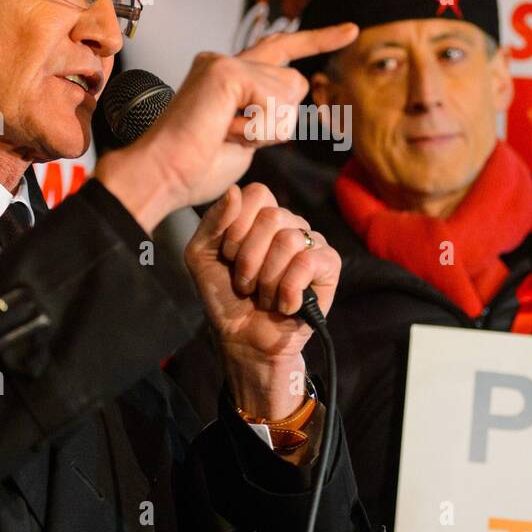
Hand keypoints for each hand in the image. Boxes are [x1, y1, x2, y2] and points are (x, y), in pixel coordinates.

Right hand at [95, 24, 357, 230]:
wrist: (163, 175)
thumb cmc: (196, 168)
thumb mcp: (246, 140)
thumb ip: (268, 115)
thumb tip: (295, 88)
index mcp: (229, 77)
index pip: (281, 49)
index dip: (318, 40)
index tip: (352, 30)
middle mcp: (226, 62)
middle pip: (295, 84)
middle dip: (279, 122)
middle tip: (233, 137)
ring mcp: (226, 63)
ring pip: (288, 97)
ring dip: (266, 131)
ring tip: (226, 135)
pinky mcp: (226, 72)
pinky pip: (273, 105)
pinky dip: (256, 130)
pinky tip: (225, 131)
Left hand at [184, 182, 339, 419]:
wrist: (243, 340)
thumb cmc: (224, 297)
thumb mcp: (201, 256)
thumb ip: (212, 222)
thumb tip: (234, 190)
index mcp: (260, 216)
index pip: (257, 193)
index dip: (237, 226)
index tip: (228, 256)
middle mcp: (289, 223)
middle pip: (272, 217)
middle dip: (249, 259)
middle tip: (245, 283)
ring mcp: (311, 242)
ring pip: (289, 241)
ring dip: (267, 280)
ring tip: (264, 296)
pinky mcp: (329, 266)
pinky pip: (308, 262)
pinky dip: (288, 290)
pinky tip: (285, 305)